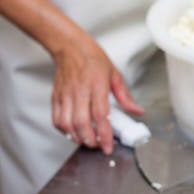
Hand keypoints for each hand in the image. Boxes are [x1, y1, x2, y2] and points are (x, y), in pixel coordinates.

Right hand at [51, 32, 143, 153]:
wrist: (70, 46)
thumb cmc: (92, 58)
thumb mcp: (115, 74)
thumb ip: (125, 97)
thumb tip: (137, 111)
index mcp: (97, 85)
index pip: (101, 115)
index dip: (104, 134)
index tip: (108, 146)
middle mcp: (79, 91)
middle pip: (82, 123)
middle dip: (91, 140)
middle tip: (99, 146)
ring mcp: (65, 95)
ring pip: (67, 124)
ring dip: (77, 137)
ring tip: (88, 141)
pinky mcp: (55, 97)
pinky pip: (56, 119)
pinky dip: (64, 130)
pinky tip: (73, 132)